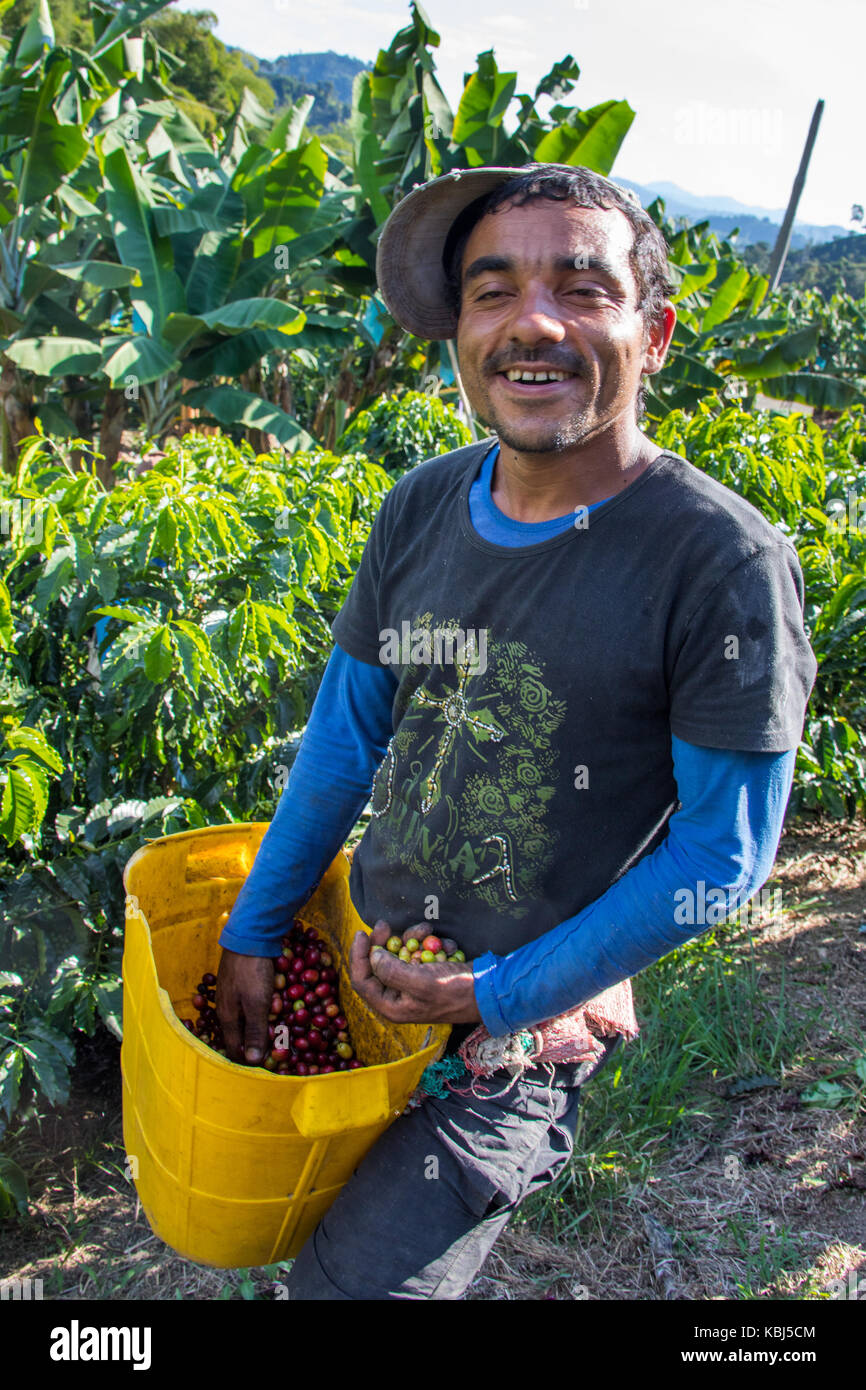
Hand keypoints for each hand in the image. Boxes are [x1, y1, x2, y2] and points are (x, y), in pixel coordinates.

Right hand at [216, 949, 274, 1063]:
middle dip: (260, 1040)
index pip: (235, 1050)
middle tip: (280, 1040)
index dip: (251, 1060)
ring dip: (264, 1022)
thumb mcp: (257, 1004)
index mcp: (228, 1018)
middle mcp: (227, 1009)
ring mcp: (232, 994)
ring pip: (248, 1018)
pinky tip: (275, 1000)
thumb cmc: (253, 972)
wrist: (249, 935)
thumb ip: (255, 1032)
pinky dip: (264, 1005)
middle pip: (242, 1034)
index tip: (270, 1063)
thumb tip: (253, 1061)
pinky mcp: (240, 983)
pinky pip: (251, 1002)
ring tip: (280, 1019)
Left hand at [349, 920, 480, 1024]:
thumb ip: (391, 971)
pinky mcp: (428, 972)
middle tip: (386, 924)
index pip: (362, 980)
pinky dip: (430, 944)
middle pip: (378, 964)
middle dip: (384, 942)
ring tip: (427, 930)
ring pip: (399, 954)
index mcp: (392, 1006)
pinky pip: (419, 953)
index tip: (362, 934)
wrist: (490, 990)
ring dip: (412, 939)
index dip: (358, 957)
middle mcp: (400, 996)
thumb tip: (373, 956)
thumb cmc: (455, 991)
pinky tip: (446, 945)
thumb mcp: (421, 982)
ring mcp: (414, 983)